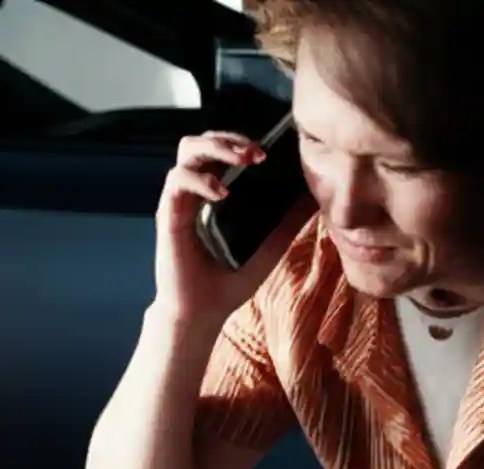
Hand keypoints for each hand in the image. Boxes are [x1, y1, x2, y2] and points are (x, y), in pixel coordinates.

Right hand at [153, 130, 301, 324]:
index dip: (240, 142)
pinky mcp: (168, 217)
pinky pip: (177, 182)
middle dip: (229, 138)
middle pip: (199, 142)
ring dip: (215, 148)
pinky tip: (221, 192)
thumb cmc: (228, 283)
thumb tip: (315, 197)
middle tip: (257, 153)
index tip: (269, 153)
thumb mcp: (269, 247)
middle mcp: (192, 194)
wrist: (201, 315)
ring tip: (242, 161)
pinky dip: (200, 180)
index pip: (218, 150)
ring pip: (186, 152)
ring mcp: (178, 203)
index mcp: (211, 196)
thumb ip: (288, 221)